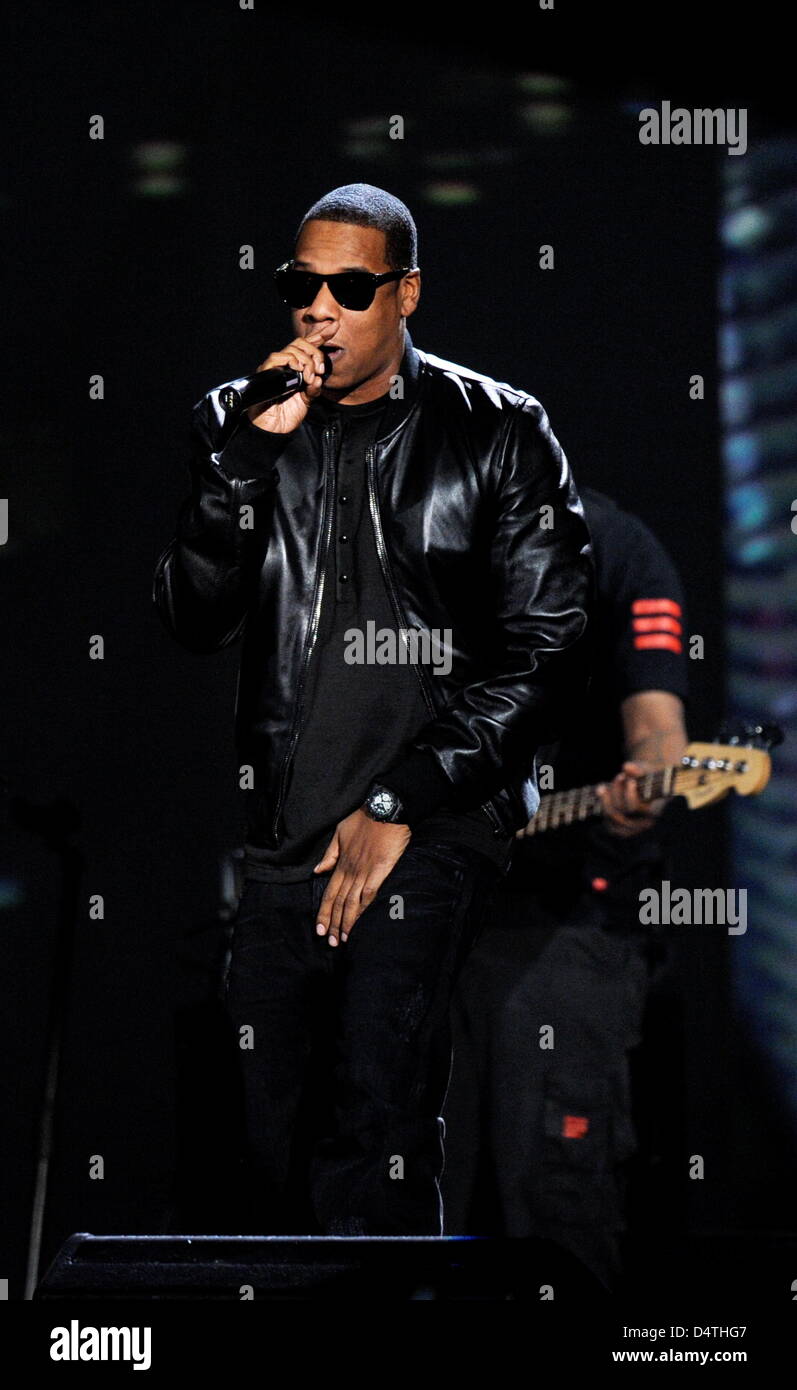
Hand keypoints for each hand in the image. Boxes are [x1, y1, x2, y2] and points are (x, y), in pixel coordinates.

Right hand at [246, 322, 337, 433]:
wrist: (273, 429)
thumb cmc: (286, 416)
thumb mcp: (307, 401)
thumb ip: (314, 389)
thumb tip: (318, 378)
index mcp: (297, 370)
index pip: (308, 346)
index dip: (320, 335)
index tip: (334, 327)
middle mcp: (286, 365)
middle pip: (300, 343)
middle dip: (315, 353)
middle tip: (320, 370)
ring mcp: (276, 368)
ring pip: (292, 349)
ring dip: (306, 361)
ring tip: (309, 377)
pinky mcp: (266, 372)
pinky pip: (276, 357)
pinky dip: (290, 360)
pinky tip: (298, 370)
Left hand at [313, 808, 410, 945]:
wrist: (384, 809)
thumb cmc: (363, 819)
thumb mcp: (340, 834)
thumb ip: (329, 854)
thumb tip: (317, 871)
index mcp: (341, 863)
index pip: (329, 893)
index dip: (324, 913)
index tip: (319, 929)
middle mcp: (350, 871)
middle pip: (338, 902)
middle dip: (333, 924)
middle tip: (330, 942)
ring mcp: (364, 872)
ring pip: (351, 902)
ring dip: (346, 922)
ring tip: (343, 939)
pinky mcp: (379, 872)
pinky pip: (368, 895)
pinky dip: (362, 911)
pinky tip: (361, 923)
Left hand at [596, 760, 665, 837]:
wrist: (650, 786)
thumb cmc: (648, 776)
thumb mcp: (646, 769)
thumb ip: (639, 769)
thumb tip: (627, 767)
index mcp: (655, 810)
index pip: (638, 809)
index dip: (631, 795)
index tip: (630, 781)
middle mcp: (645, 822)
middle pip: (624, 812)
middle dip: (617, 793)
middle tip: (618, 777)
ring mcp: (633, 828)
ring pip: (614, 820)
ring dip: (605, 802)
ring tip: (602, 787)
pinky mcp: (623, 830)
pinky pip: (609, 825)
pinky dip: (604, 809)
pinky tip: (602, 793)